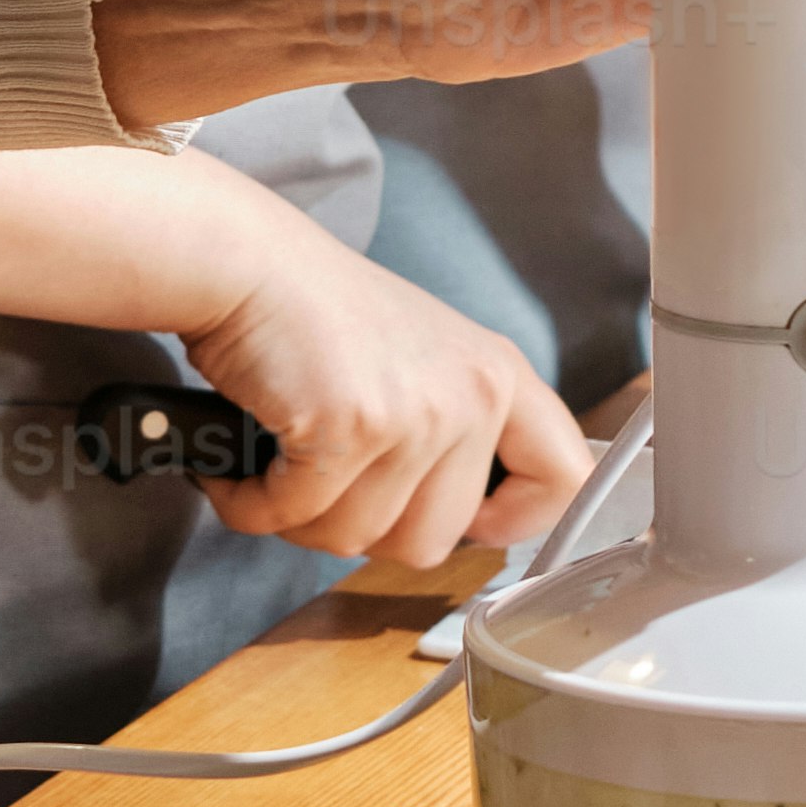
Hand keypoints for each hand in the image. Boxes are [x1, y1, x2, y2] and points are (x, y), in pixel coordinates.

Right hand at [168, 176, 588, 568]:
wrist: (245, 264)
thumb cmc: (313, 313)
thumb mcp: (421, 361)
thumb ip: (453, 431)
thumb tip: (459, 525)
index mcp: (498, 377)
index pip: (565, 478)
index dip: (516, 522)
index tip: (468, 523)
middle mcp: (472, 395)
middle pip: (434, 541)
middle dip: (363, 529)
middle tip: (323, 486)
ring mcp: (417, 413)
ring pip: (359, 538)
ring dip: (302, 518)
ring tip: (279, 466)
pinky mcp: (352, 425)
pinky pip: (298, 516)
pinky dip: (254, 506)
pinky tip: (240, 475)